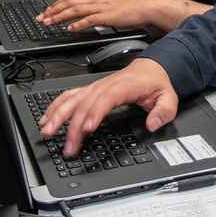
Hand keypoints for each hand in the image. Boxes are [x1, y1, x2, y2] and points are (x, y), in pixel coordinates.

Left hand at [38, 0, 208, 32]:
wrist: (148, 7)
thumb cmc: (132, 8)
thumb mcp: (111, 6)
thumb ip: (96, 11)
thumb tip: (84, 20)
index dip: (57, 4)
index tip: (47, 11)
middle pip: (69, 2)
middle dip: (52, 10)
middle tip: (41, 18)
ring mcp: (102, 7)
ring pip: (76, 9)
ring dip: (60, 16)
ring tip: (49, 23)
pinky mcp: (108, 16)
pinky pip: (90, 19)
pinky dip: (78, 24)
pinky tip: (70, 29)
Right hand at [39, 58, 178, 157]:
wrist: (150, 68)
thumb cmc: (156, 83)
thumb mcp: (169, 96)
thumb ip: (164, 111)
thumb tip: (153, 123)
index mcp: (124, 86)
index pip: (107, 98)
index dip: (95, 112)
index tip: (87, 129)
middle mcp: (105, 85)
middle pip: (85, 104)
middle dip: (74, 126)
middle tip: (69, 147)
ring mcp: (95, 87)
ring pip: (72, 99)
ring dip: (57, 115)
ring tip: (47, 132)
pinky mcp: (90, 91)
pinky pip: (69, 96)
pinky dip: (55, 107)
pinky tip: (46, 119)